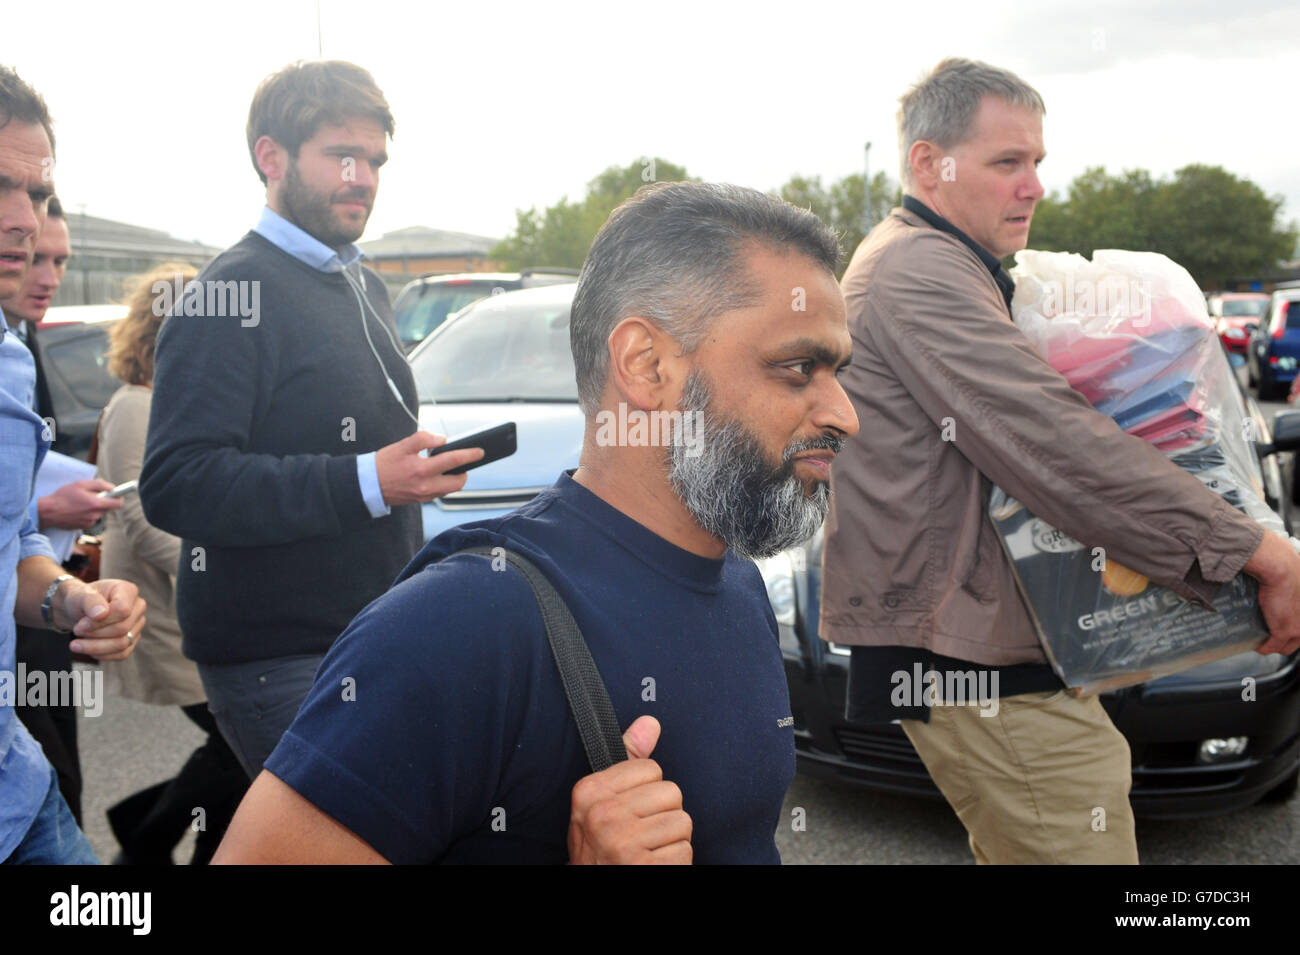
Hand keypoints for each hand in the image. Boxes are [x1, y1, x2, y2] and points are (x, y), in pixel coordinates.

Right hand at [37, 479, 122, 529]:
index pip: (118, 504)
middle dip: (104, 500)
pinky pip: (91, 518)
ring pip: (99, 513)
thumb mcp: (81, 484)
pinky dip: (87, 513)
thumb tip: (112, 488)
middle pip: (108, 507)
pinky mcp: (84, 527)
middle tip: (93, 494)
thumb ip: (100, 485)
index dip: (119, 497)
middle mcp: (95, 515)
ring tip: (80, 502)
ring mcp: (90, 522)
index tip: (119, 493)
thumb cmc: (62, 497)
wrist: (47, 512)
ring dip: (94, 507)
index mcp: (96, 504)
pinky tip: (76, 509)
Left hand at [59, 578, 146, 661]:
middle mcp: (138, 608)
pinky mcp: (132, 640)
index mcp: (128, 591)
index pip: (123, 610)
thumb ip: (90, 601)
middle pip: (122, 629)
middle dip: (95, 634)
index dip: (100, 621)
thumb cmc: (80, 600)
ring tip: (77, 643)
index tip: (81, 624)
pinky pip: (122, 654)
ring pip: (122, 644)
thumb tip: (101, 614)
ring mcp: (137, 625)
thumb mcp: (79, 596)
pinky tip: (88, 648)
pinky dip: (102, 655)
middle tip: (77, 631)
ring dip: (96, 647)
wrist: (79, 611)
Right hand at [374, 431, 483, 506]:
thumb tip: (442, 439)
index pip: (453, 461)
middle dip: (464, 472)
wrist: (369, 485)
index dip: (469, 455)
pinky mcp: (421, 500)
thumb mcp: (402, 445)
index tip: (480, 451)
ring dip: (454, 478)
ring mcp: (424, 495)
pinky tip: (436, 475)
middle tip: (462, 462)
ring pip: (450, 489)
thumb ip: (423, 439)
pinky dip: (443, 484)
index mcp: (421, 470)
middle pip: (458, 482)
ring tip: (448, 467)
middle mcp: (425, 486)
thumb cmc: (384, 463)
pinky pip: (440, 493)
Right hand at [567, 715, 691, 864]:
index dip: (647, 793)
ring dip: (671, 841)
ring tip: (647, 852)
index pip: (651, 768)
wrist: (595, 887)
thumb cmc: (601, 850)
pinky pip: (685, 851)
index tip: (629, 813)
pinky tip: (653, 867)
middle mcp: (602, 816)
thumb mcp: (603, 804)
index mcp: (589, 793)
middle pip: (671, 793)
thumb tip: (649, 723)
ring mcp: (623, 843)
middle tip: (641, 836)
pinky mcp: (644, 867)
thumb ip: (628, 761)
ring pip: (682, 822)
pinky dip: (675, 863)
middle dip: (663, 816)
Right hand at [1243, 532, 1299, 654]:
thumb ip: (1287, 578)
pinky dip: (1263, 647)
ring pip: (1287, 646)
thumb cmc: (1283, 562)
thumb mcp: (1291, 571)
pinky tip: (1256, 645)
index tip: (1280, 622)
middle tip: (1272, 634)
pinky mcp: (1283, 632)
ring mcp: (1298, 627)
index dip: (1292, 625)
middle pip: (1298, 639)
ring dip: (1274, 645)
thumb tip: (1275, 575)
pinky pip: (1271, 647)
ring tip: (1263, 640)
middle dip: (1285, 639)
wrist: (1279, 565)